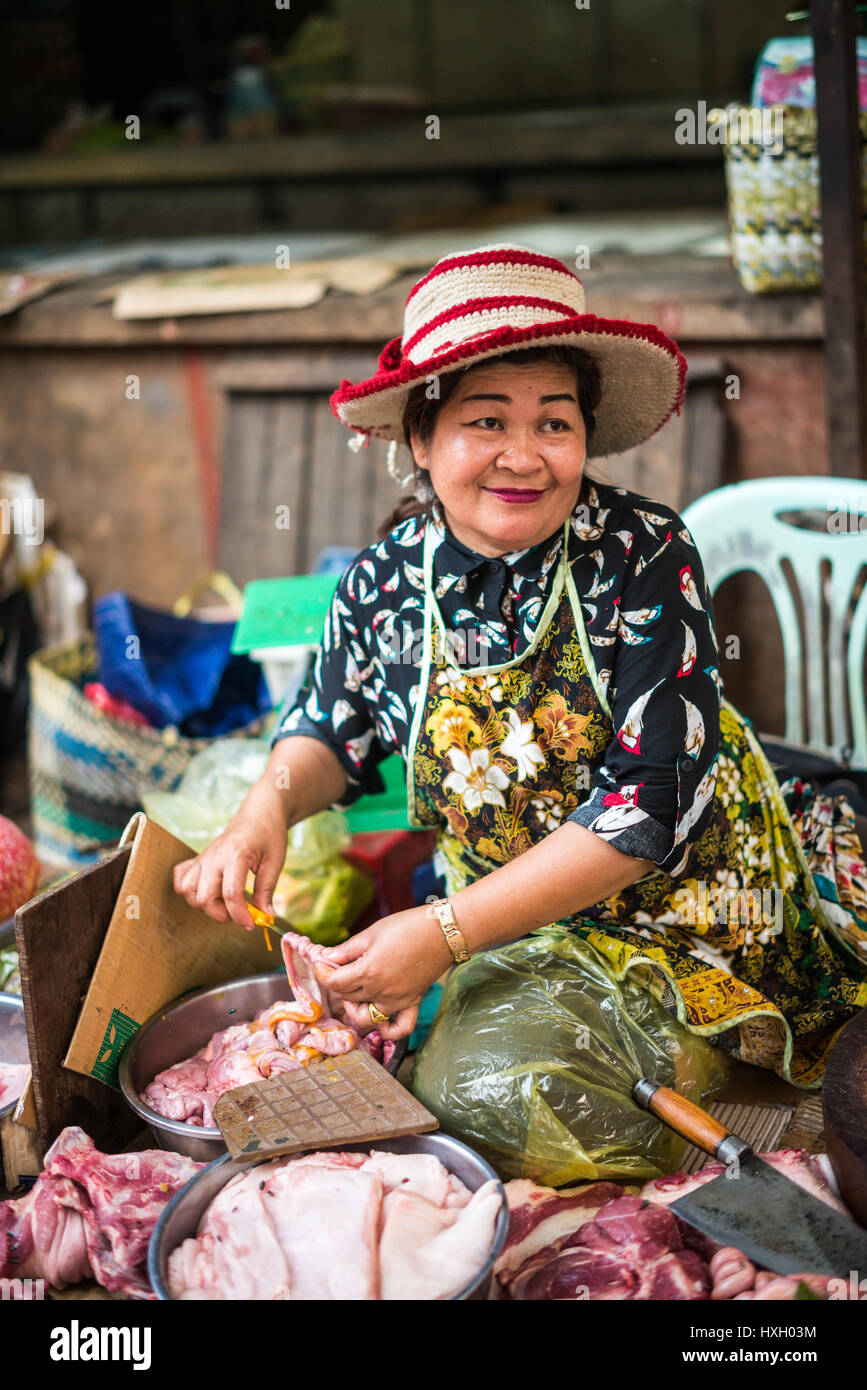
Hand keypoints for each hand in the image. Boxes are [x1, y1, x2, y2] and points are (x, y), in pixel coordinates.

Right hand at [173, 781, 287, 927]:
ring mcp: (203, 857)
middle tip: (239, 913)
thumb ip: (267, 890)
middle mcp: (214, 856)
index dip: (240, 915)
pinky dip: (189, 890)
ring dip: (204, 904)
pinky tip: (208, 890)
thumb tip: (265, 915)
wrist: (259, 813)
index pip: (231, 894)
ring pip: (187, 890)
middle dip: (221, 914)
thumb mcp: (275, 862)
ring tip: (224, 902)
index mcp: (236, 855)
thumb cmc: (269, 834)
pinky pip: (181, 877)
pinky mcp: (199, 858)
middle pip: (203, 897)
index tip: (251, 924)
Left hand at [325, 907, 452, 1039]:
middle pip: (347, 997)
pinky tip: (380, 1019)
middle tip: (339, 967)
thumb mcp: (371, 933)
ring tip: (355, 991)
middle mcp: (380, 992)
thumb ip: (347, 950)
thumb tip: (326, 957)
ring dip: (354, 1008)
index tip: (322, 962)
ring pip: (365, 1018)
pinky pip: (399, 1029)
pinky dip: (387, 1030)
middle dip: (337, 983)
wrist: (443, 932)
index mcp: (368, 972)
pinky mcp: (411, 1003)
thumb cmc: (407, 927)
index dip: (323, 972)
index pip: (334, 982)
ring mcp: (396, 1001)